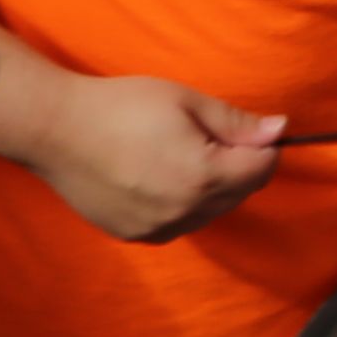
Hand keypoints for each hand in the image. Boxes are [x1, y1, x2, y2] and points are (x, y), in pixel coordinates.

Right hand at [18, 72, 288, 242]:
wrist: (57, 131)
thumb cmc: (121, 107)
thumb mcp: (185, 101)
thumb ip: (236, 122)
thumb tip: (280, 130)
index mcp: (203, 176)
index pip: (261, 170)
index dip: (264, 146)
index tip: (253, 129)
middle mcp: (185, 212)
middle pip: (240, 194)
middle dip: (240, 166)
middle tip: (212, 134)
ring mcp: (159, 229)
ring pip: (211, 211)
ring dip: (213, 187)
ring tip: (181, 152)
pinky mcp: (137, 235)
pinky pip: (180, 222)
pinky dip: (184, 202)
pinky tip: (159, 174)